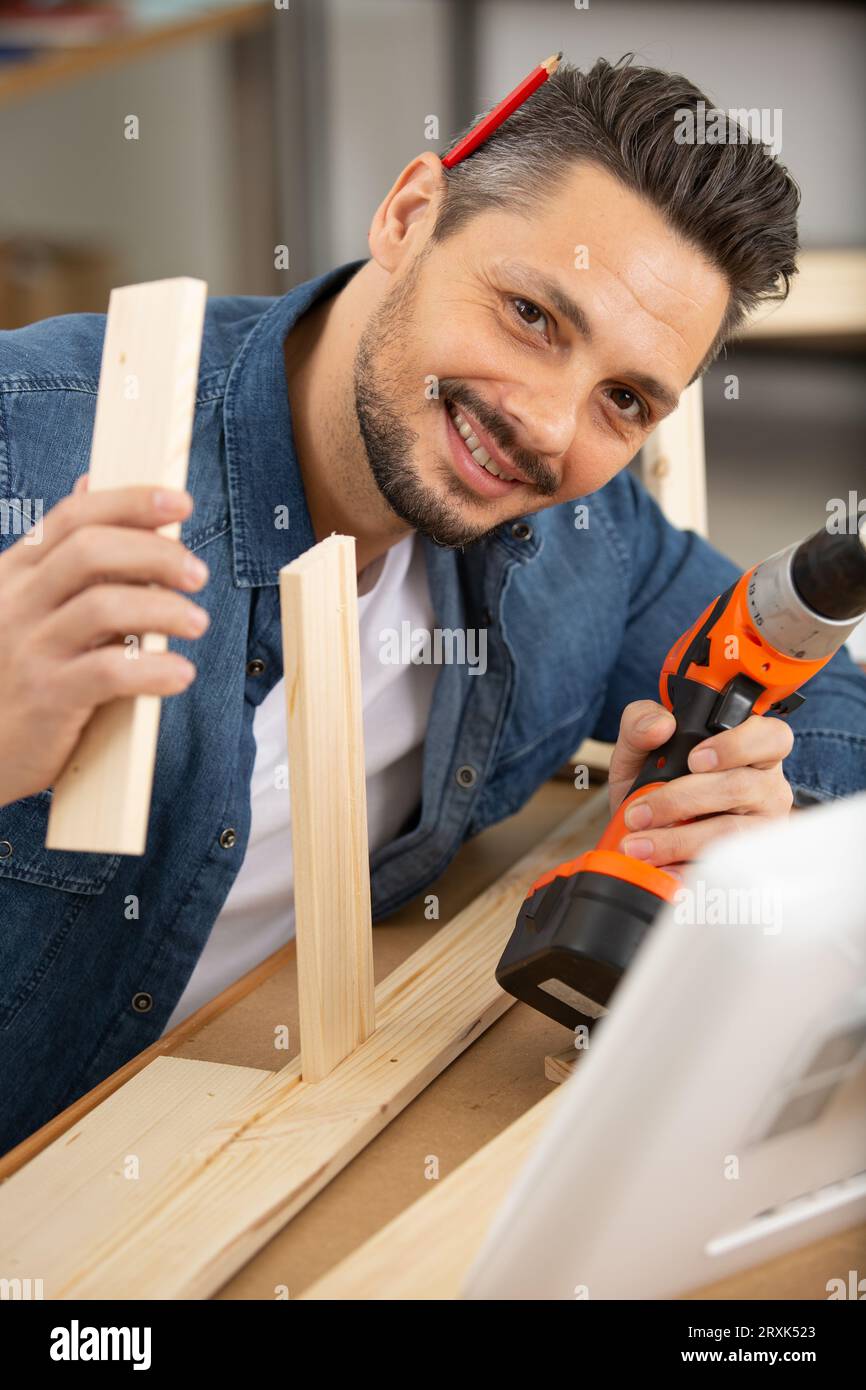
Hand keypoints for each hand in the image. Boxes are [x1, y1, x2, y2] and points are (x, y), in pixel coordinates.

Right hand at [0, 475, 209, 808]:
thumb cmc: (18, 671)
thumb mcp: (27, 601)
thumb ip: (61, 551)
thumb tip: (91, 478)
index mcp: (16, 573)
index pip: (72, 517)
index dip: (129, 502)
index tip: (179, 501)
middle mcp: (17, 603)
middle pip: (91, 551)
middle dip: (155, 552)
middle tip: (197, 572)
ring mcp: (29, 649)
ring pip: (104, 607)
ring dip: (163, 609)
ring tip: (197, 622)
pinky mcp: (47, 697)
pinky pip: (109, 672)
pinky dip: (155, 670)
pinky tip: (181, 673)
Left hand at [608, 698, 793, 874]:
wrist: (640, 834)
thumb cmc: (654, 784)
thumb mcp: (639, 749)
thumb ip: (640, 722)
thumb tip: (660, 726)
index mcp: (750, 749)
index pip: (770, 737)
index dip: (737, 746)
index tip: (694, 760)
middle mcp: (766, 786)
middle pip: (740, 787)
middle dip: (682, 801)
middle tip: (639, 813)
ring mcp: (763, 826)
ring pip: (731, 832)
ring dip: (679, 839)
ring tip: (639, 845)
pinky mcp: (752, 863)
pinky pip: (725, 869)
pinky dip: (687, 868)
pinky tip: (662, 869)